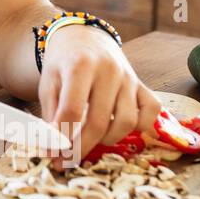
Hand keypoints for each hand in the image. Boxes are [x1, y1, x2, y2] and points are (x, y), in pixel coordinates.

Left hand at [37, 25, 160, 164]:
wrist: (85, 39)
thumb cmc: (64, 64)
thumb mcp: (48, 83)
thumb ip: (51, 114)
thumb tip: (53, 148)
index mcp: (80, 65)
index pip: (72, 110)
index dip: (63, 138)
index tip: (56, 156)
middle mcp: (108, 70)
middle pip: (99, 120)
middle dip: (83, 146)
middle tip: (70, 159)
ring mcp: (129, 77)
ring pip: (127, 121)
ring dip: (109, 138)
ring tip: (93, 136)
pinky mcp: (143, 84)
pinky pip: (151, 112)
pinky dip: (139, 126)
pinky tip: (119, 126)